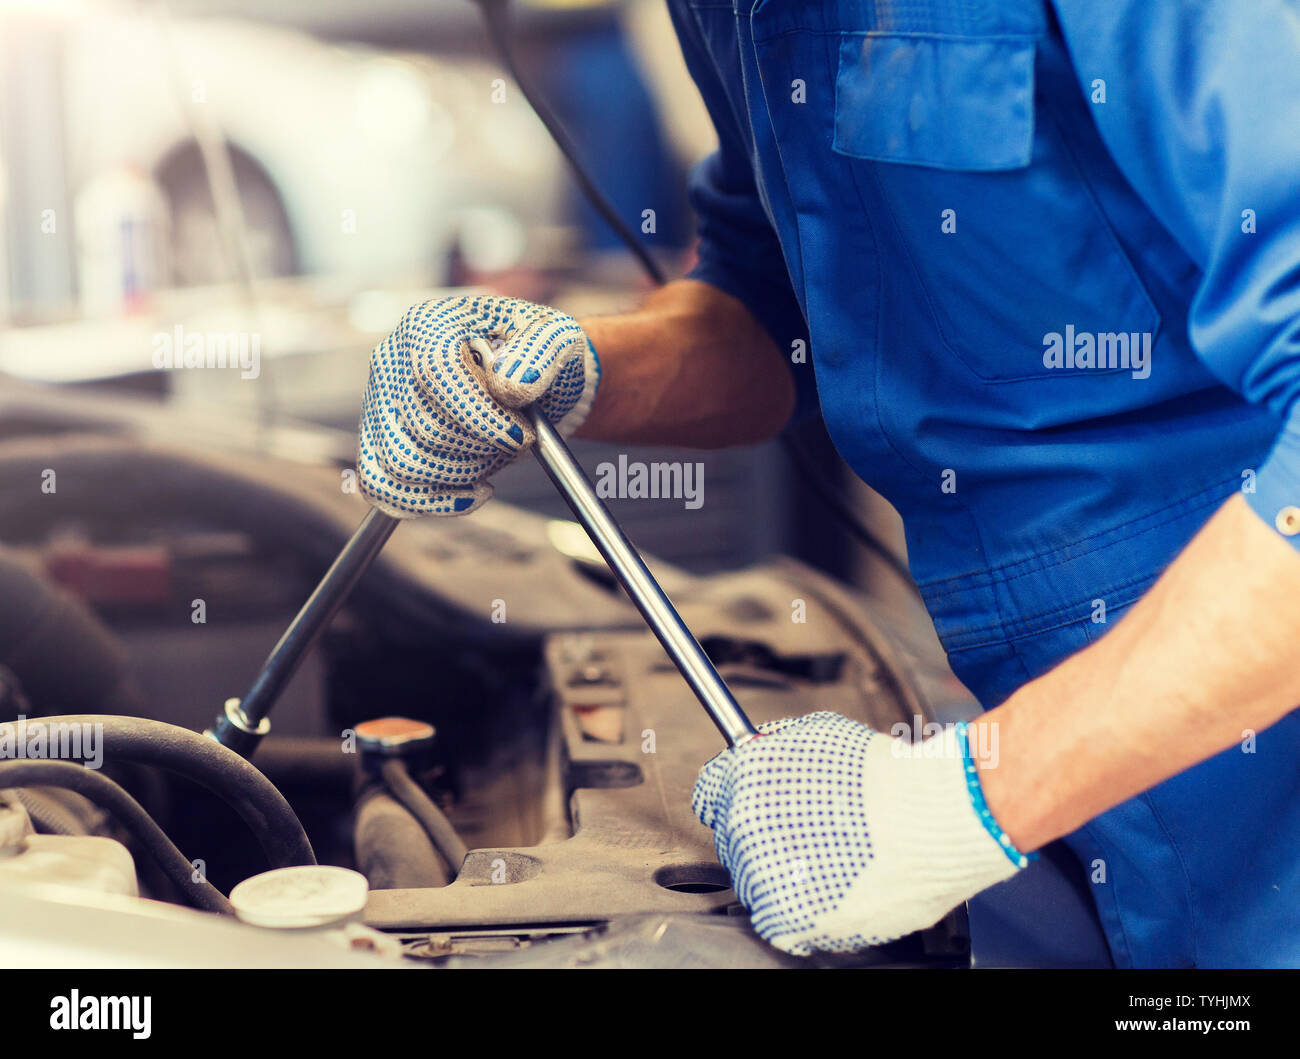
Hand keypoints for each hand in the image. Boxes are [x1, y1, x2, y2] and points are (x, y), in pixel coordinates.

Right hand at [357, 295, 598, 516]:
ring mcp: (381, 406)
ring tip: (496, 455)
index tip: (521, 436)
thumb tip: (509, 385)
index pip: (436, 372)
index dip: (479, 413)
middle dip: (482, 446)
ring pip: (404, 463)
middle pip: (423, 425)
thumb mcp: (554, 337)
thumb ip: (539, 351)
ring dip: (463, 472)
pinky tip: (475, 492)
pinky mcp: (380, 445)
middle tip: (519, 441)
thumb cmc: (535, 355)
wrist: (526, 381)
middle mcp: (392, 362)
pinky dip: (433, 501)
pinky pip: (386, 489)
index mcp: (427, 324)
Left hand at [692, 711, 1029, 954]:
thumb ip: (770, 748)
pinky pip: (776, 924)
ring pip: (754, 882)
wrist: (935, 817)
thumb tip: (750, 754)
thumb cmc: (887, 776)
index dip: (735, 798)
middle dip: (764, 834)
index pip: (710, 795)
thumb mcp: (816, 733)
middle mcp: (745, 828)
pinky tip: (829, 889)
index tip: (756, 805)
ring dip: (782, 874)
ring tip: (833, 858)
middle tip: (811, 832)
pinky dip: (798, 913)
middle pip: (734, 840)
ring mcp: (765, 876)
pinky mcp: (792, 918)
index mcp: (745, 780)